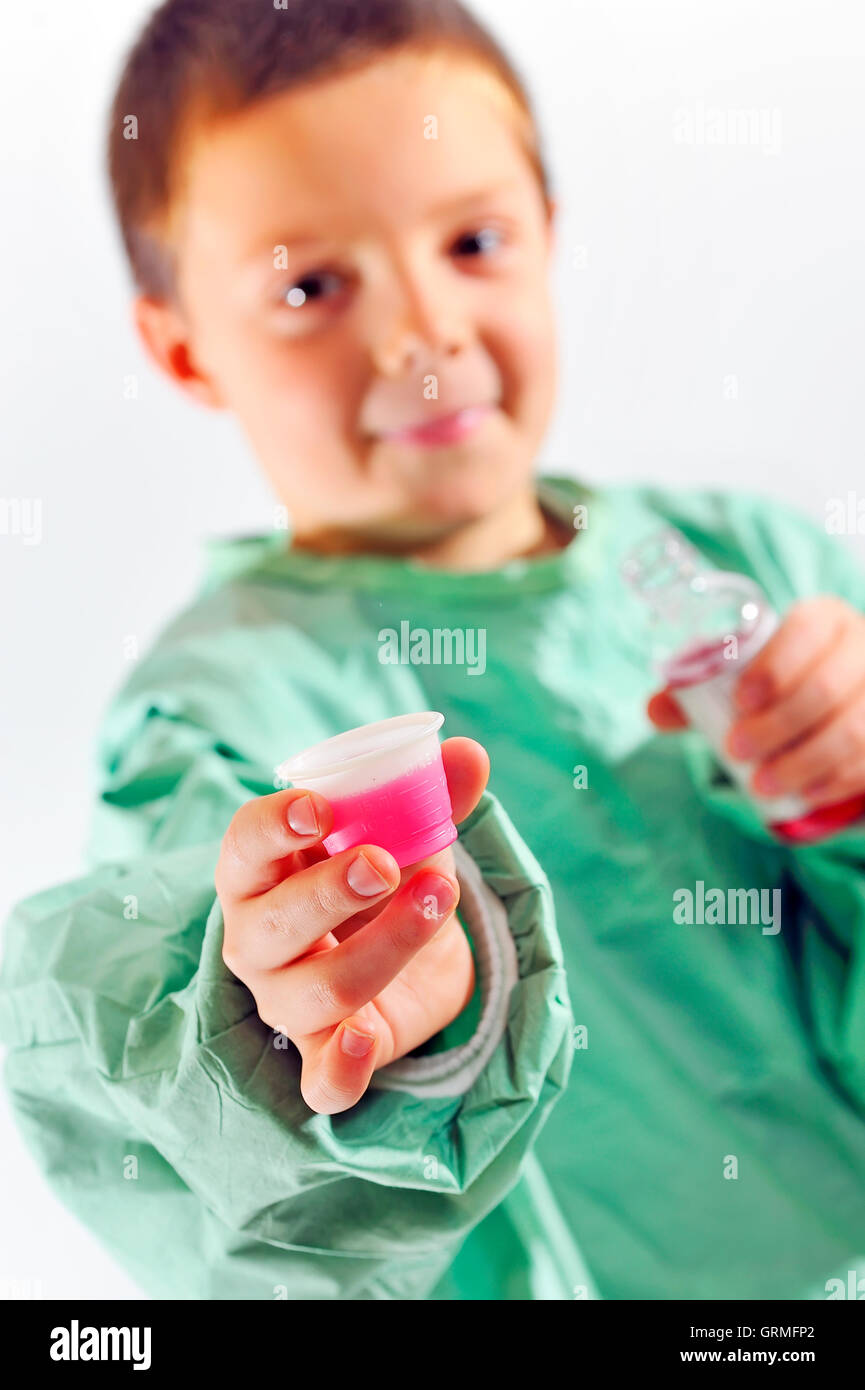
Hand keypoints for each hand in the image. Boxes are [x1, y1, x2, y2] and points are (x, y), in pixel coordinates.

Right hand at [215, 737, 489, 1114]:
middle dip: (329, 891)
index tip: (320, 809)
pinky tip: (364, 1041)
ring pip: (318, 989)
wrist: (401, 956)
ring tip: (440, 899)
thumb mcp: (400, 835)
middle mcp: (257, 941)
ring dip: (383, 946)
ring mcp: (285, 1002)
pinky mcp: (325, 1055)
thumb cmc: (378, 879)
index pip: (243, 846)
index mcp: (259, 873)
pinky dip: (340, 1069)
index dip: (273, 826)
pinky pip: (320, 1081)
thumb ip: (430, 796)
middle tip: (384, 863)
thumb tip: (470, 755)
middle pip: (273, 923)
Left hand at [648, 596, 864, 808]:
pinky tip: (806, 794)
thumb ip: (699, 690)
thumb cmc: (783, 680)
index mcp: (822, 619)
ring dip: (805, 763)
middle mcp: (860, 648)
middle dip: (778, 725)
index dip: (775, 668)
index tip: (740, 702)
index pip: (807, 630)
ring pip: (854, 728)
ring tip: (762, 784)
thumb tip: (654, 710)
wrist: (841, 692)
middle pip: (827, 686)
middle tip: (736, 750)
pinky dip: (836, 781)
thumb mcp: (746, 675)